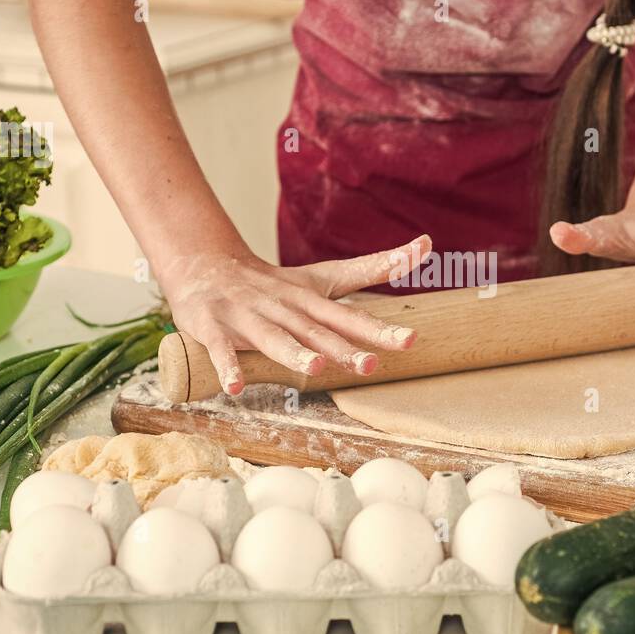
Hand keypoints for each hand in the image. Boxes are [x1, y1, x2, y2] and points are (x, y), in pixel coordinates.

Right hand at [159, 236, 430, 394]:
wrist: (207, 266)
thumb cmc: (275, 283)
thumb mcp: (325, 276)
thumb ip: (372, 268)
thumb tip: (428, 244)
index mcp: (312, 299)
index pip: (352, 314)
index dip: (381, 327)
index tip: (412, 339)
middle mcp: (285, 307)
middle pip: (318, 330)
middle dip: (344, 347)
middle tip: (371, 365)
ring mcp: (249, 315)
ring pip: (274, 337)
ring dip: (293, 352)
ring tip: (314, 368)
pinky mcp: (214, 325)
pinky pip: (222, 349)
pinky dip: (229, 367)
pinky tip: (236, 389)